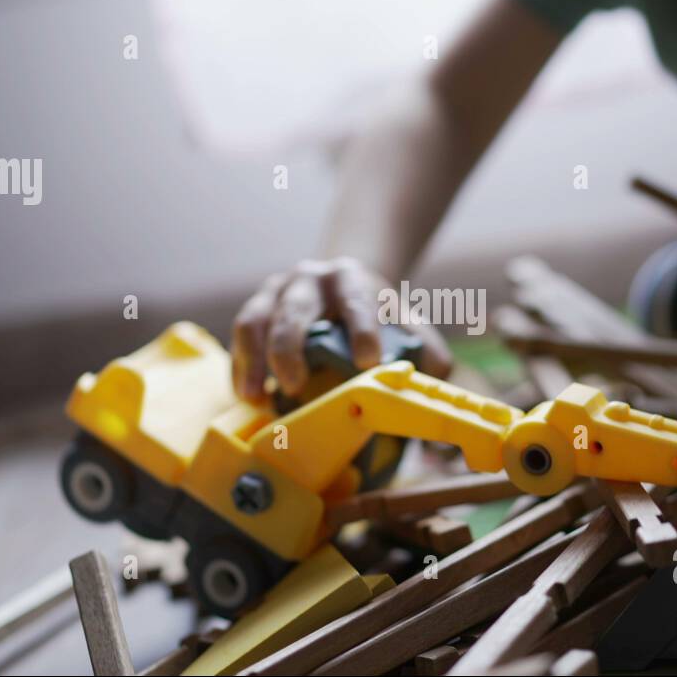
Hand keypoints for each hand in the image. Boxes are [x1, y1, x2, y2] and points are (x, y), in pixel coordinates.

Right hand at [231, 257, 453, 402]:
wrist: (342, 284)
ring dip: (253, 360)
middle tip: (294, 385)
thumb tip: (436, 382)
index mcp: (352, 280)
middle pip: (294, 310)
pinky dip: (240, 365)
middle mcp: (310, 280)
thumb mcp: (405, 322)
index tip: (368, 362)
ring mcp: (278, 291)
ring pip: (256, 319)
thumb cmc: (376, 314)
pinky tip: (246, 394)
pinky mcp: (257, 307)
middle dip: (290, 348)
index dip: (362, 331)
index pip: (356, 303)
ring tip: (256, 397)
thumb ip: (426, 349)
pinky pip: (241, 334)